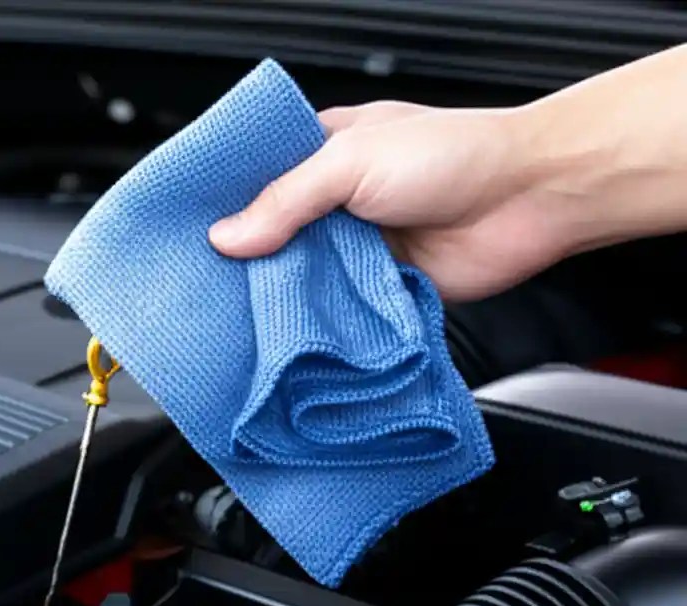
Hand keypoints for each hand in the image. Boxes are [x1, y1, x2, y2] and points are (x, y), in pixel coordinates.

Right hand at [207, 100, 577, 301]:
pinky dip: (321, 324)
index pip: (256, 181)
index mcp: (322, 154)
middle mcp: (336, 202)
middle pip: (273, 238)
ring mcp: (358, 247)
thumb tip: (226, 237)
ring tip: (239, 318)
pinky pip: (339, 312)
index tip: (188, 236)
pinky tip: (292, 335)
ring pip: (303, 279)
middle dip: (247, 262)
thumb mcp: (351, 162)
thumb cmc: (455, 155)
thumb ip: (285, 201)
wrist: (533, 197)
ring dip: (284, 296)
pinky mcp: (381, 289)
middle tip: (205, 287)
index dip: (223, 208)